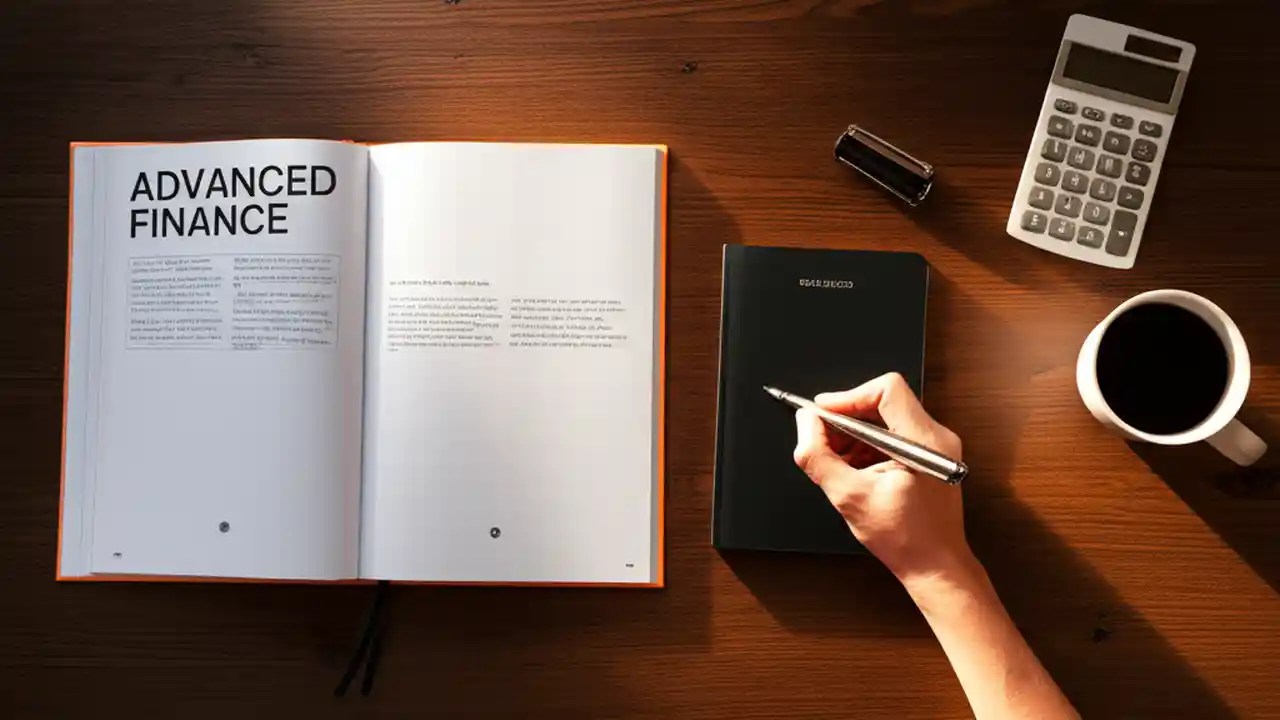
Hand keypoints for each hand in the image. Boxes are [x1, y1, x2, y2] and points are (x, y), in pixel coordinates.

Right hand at [792, 372, 967, 581]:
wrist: (935, 567)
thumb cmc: (905, 539)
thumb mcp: (849, 497)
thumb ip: (819, 456)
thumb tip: (805, 425)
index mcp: (924, 441)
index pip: (886, 390)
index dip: (848, 397)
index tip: (822, 412)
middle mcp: (936, 437)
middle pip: (883, 401)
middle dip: (846, 418)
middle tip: (821, 437)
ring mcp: (935, 446)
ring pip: (885, 418)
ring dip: (854, 434)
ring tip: (835, 459)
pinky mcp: (928, 457)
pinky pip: (892, 435)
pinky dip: (867, 446)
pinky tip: (852, 468)